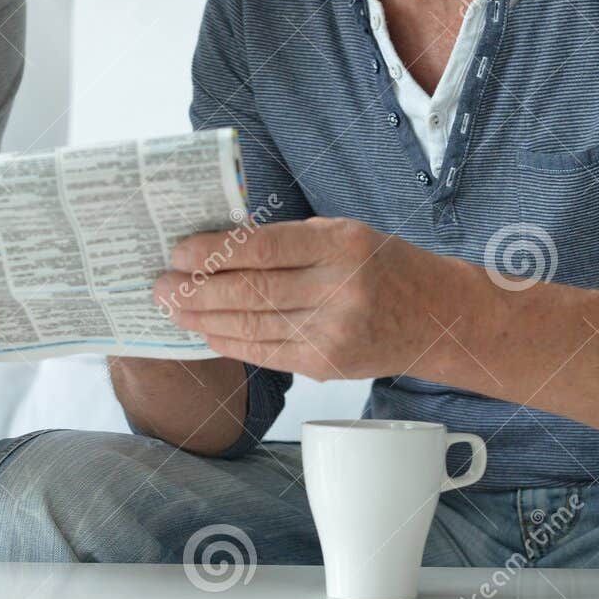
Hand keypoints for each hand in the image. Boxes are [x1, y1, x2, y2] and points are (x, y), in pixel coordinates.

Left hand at [152, 217, 449, 380]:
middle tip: (161, 285)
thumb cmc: (382, 265)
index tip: (179, 252)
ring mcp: (333, 333)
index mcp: (340, 245)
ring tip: (173, 308)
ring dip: (204, 318)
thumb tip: (219, 246)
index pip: (263, 248)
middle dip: (196, 289)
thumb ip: (288, 240)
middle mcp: (338, 289)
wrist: (436, 316)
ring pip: (253, 326)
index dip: (213, 252)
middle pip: (251, 291)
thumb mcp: (343, 233)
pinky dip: (231, 342)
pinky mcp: (327, 365)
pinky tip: (206, 332)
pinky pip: (267, 353)